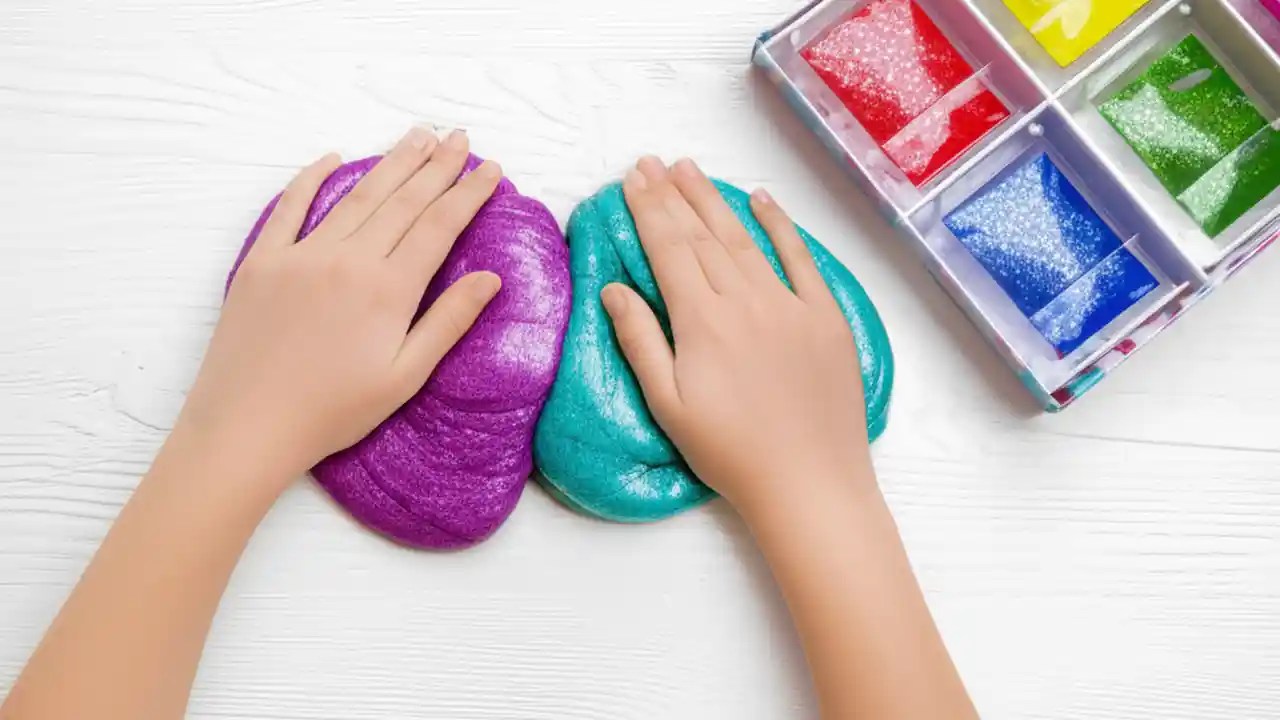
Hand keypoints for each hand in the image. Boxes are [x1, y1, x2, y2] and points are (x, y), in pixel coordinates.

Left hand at [181, 128, 502, 482]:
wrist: (247, 426)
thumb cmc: (333, 412)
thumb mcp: (405, 376)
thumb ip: (448, 322)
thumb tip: (491, 278)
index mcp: (389, 290)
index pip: (439, 226)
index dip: (468, 194)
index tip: (490, 169)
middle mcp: (348, 260)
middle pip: (403, 201)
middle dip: (436, 166)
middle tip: (459, 137)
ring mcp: (301, 255)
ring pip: (357, 196)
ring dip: (391, 163)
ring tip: (417, 136)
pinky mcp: (262, 261)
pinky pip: (290, 207)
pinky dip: (311, 179)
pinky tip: (332, 158)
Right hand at [602, 157, 872, 517]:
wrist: (809, 482)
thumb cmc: (729, 452)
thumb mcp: (668, 405)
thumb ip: (640, 341)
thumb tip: (613, 289)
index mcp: (703, 321)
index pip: (669, 249)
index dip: (649, 210)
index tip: (632, 179)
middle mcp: (746, 300)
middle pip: (703, 235)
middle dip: (673, 195)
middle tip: (652, 162)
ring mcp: (790, 304)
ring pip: (745, 239)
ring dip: (715, 201)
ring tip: (690, 169)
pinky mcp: (825, 317)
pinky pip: (800, 259)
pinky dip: (781, 226)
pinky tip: (761, 200)